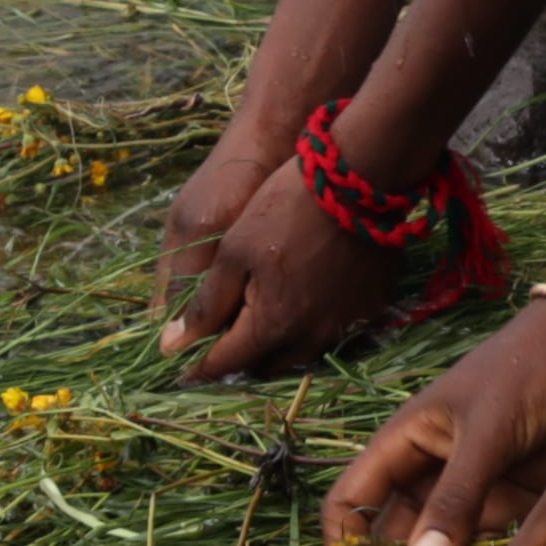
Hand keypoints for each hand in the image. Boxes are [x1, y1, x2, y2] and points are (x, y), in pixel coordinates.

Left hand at [168, 157, 415, 378]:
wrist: (359, 179)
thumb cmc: (285, 209)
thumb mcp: (234, 252)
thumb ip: (206, 305)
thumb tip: (173, 346)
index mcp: (273, 324)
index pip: (226, 362)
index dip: (200, 366)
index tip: (182, 366)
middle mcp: (313, 335)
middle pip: (269, 366)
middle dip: (243, 360)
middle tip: (224, 341)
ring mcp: (349, 323)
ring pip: (305, 354)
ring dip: (281, 346)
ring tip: (266, 324)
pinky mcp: (373, 305)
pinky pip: (337, 331)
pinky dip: (315, 327)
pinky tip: (309, 303)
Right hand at [326, 300, 545, 545]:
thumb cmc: (530, 370)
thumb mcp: (488, 431)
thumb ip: (456, 497)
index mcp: (406, 442)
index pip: (352, 501)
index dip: (344, 544)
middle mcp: (432, 470)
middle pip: (394, 534)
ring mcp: (473, 487)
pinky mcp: (515, 498)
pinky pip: (487, 544)